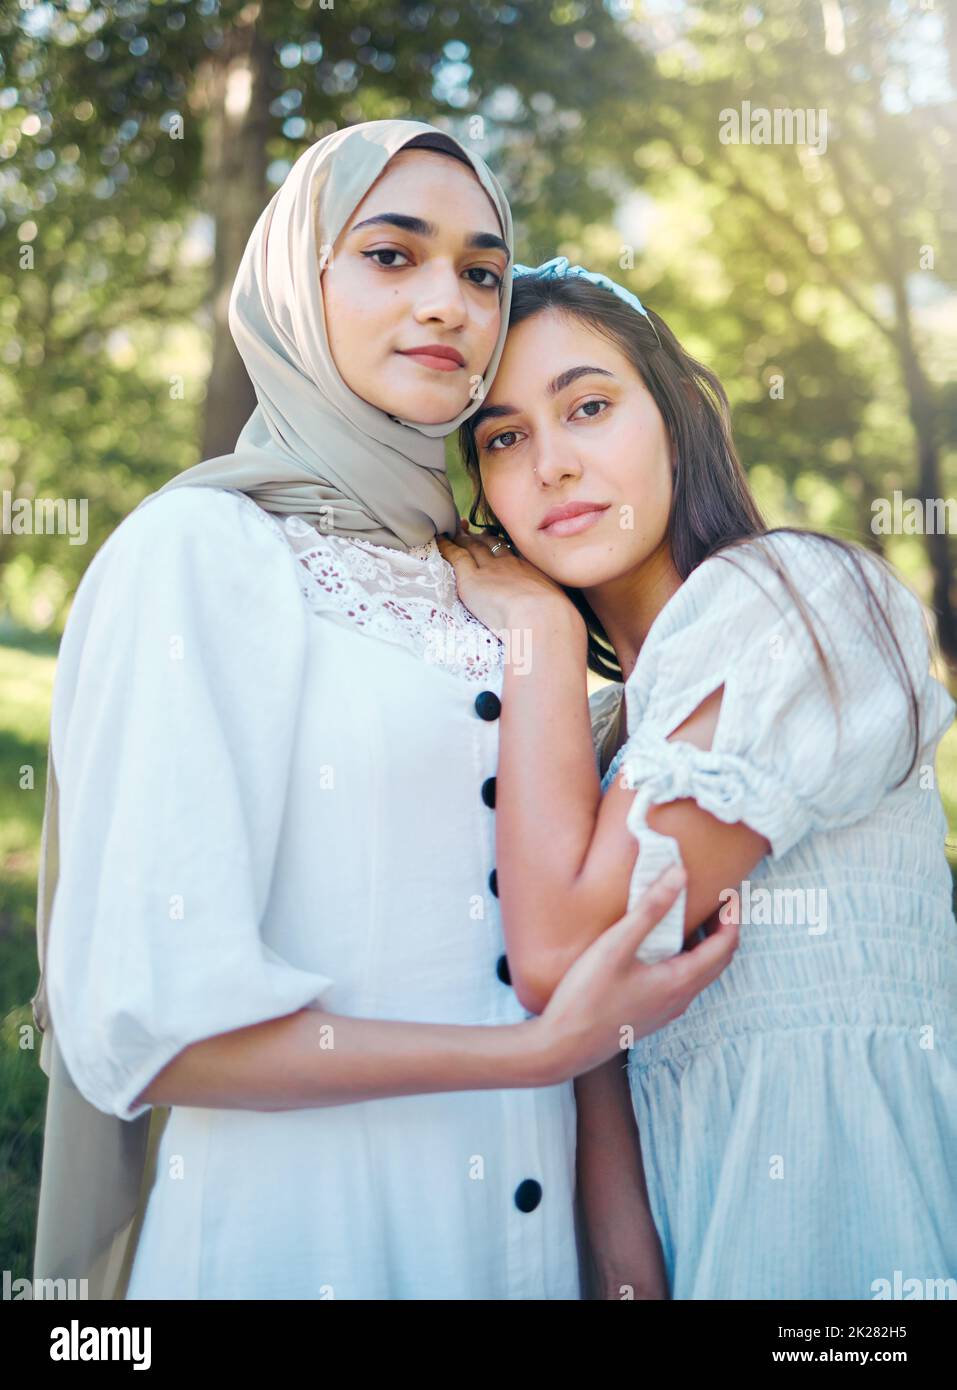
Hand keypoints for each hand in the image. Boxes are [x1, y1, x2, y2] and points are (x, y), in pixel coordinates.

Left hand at [436, 525, 577, 634]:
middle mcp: (510, 564)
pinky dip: (447, 548)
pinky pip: (456, 557)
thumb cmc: (553, 621)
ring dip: (463, 539)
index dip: (500, 544)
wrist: (541, 618)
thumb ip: (553, 608)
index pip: (512, 552)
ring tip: (454, 533)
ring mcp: (490, 568)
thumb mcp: (557, 608)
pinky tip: (440, 542)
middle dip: (480, 536)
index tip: (493, 538)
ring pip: (473, 547)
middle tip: (468, 528)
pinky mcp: (472, 578)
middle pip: (491, 544)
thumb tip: (560, 619)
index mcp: (530, 570)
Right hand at [536, 865, 738, 1082]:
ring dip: (706, 945)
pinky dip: (686, 959)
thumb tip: (680, 875)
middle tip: (721, 902)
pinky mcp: (651, 1015)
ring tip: (694, 918)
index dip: (733, 918)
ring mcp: (666, 1010)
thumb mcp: (616, 946)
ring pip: (701, 974)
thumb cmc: (587, 997)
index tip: (732, 893)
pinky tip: (663, 948)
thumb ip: (650, 909)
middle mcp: (679, 999)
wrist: (563, 1047)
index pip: (724, 947)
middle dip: (725, 929)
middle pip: (718, 961)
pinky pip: (682, 983)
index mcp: (679, 982)